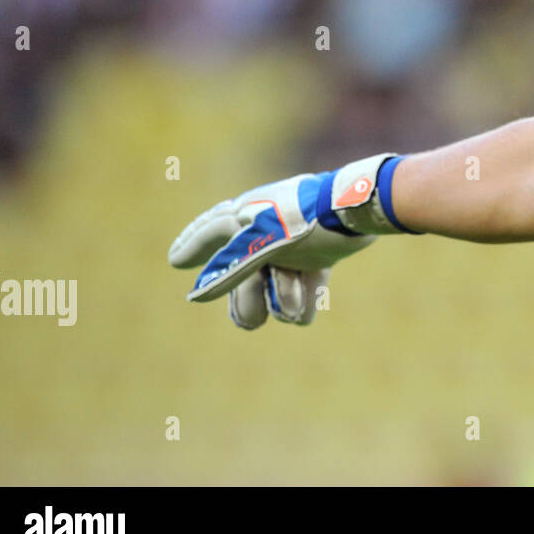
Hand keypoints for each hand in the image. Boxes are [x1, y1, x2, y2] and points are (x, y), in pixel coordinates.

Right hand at [168, 153, 409, 327]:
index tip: (176, 259)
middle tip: (252, 321)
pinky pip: (305, 289)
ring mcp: (294, 246)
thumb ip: (229, 269)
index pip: (212, 230)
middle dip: (247, 301)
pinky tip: (310, 296)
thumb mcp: (261, 244)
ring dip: (283, 296)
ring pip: (275, 288)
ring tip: (296, 289)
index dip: (193, 243)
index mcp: (248, 216)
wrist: (357, 211)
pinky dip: (307, 296)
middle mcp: (267, 231)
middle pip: (242, 276)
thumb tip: (195, 295)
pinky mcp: (321, 256)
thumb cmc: (304, 220)